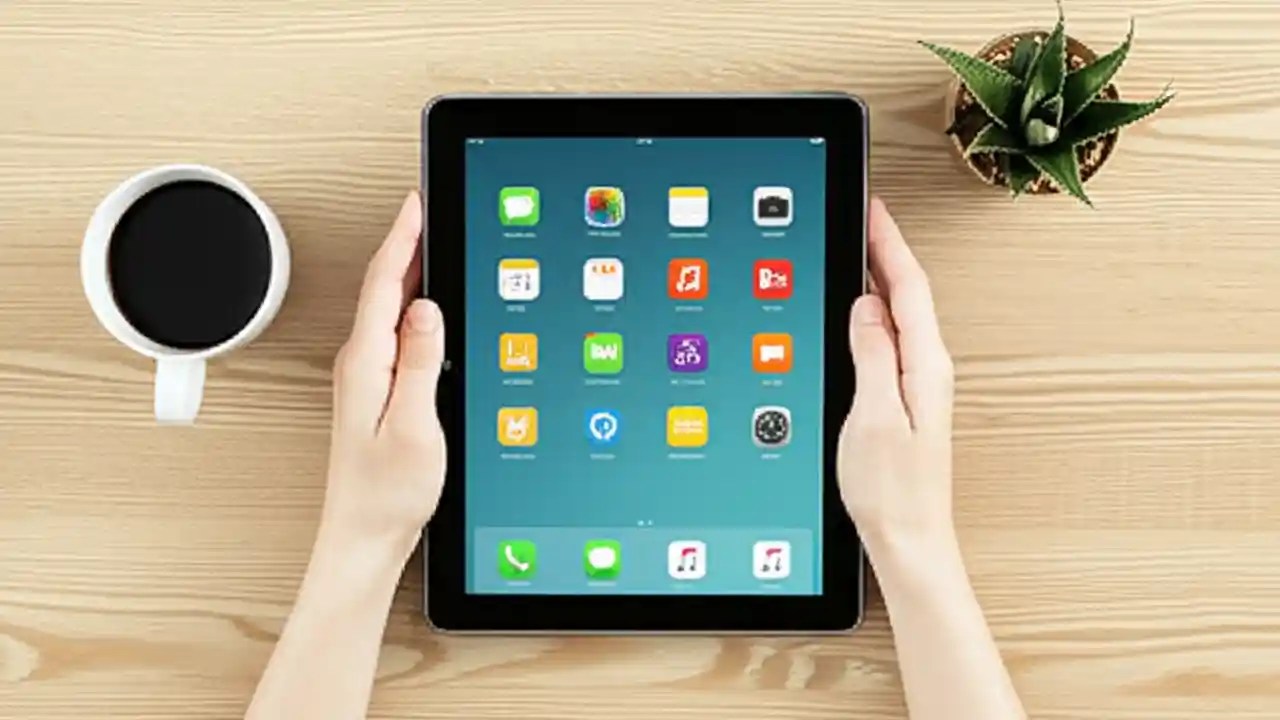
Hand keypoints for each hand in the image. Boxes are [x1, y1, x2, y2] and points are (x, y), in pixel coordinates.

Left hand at [323, 191, 445, 555]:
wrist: (362, 539)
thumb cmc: (386, 494)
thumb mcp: (414, 426)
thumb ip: (419, 363)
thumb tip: (427, 309)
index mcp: (367, 364)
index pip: (385, 283)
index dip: (404, 237)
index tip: (417, 200)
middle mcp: (360, 364)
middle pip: (384, 286)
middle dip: (408, 241)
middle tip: (431, 205)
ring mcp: (367, 377)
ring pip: (388, 307)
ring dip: (409, 271)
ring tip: (432, 240)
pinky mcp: (377, 392)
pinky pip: (394, 332)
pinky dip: (411, 306)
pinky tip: (428, 305)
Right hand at [838, 197, 954, 553]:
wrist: (909, 541)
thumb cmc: (893, 492)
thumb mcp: (874, 417)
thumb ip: (871, 356)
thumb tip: (865, 306)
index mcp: (924, 367)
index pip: (907, 287)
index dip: (888, 242)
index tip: (873, 207)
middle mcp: (926, 370)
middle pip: (906, 294)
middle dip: (883, 250)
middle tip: (860, 216)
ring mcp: (916, 385)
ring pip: (898, 315)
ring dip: (878, 279)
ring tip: (857, 248)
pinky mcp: (902, 400)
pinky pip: (888, 341)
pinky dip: (872, 315)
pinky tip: (856, 312)